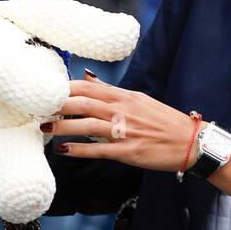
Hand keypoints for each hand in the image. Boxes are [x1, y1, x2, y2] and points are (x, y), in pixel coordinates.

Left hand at [40, 76, 208, 172]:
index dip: (65, 89)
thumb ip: (112, 91)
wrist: (191, 142)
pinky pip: (99, 150)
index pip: (89, 87)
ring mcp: (126, 131)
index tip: (47, 92)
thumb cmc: (165, 122)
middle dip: (58, 105)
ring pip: (88, 125)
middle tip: (39, 108)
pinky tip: (63, 151)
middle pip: (84, 103)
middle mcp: (123, 111)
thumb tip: (88, 77)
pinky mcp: (129, 152)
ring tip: (45, 129)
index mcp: (125, 97)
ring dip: (64, 126)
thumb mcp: (139, 100)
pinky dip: (79, 150)